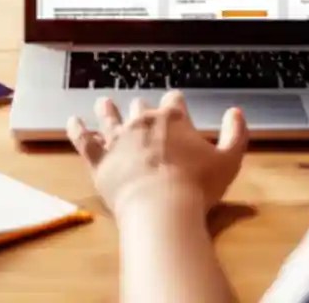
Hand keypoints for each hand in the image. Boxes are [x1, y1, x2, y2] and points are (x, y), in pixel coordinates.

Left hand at [67, 91, 247, 216]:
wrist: (161, 208)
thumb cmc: (198, 186)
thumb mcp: (229, 160)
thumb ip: (236, 134)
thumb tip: (236, 111)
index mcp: (173, 119)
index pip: (174, 101)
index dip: (176, 103)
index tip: (176, 104)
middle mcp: (143, 122)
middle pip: (140, 107)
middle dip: (142, 108)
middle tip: (140, 108)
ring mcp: (118, 139)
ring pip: (110, 117)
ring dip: (108, 109)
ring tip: (103, 102)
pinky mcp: (99, 160)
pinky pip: (84, 139)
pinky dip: (77, 128)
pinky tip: (72, 120)